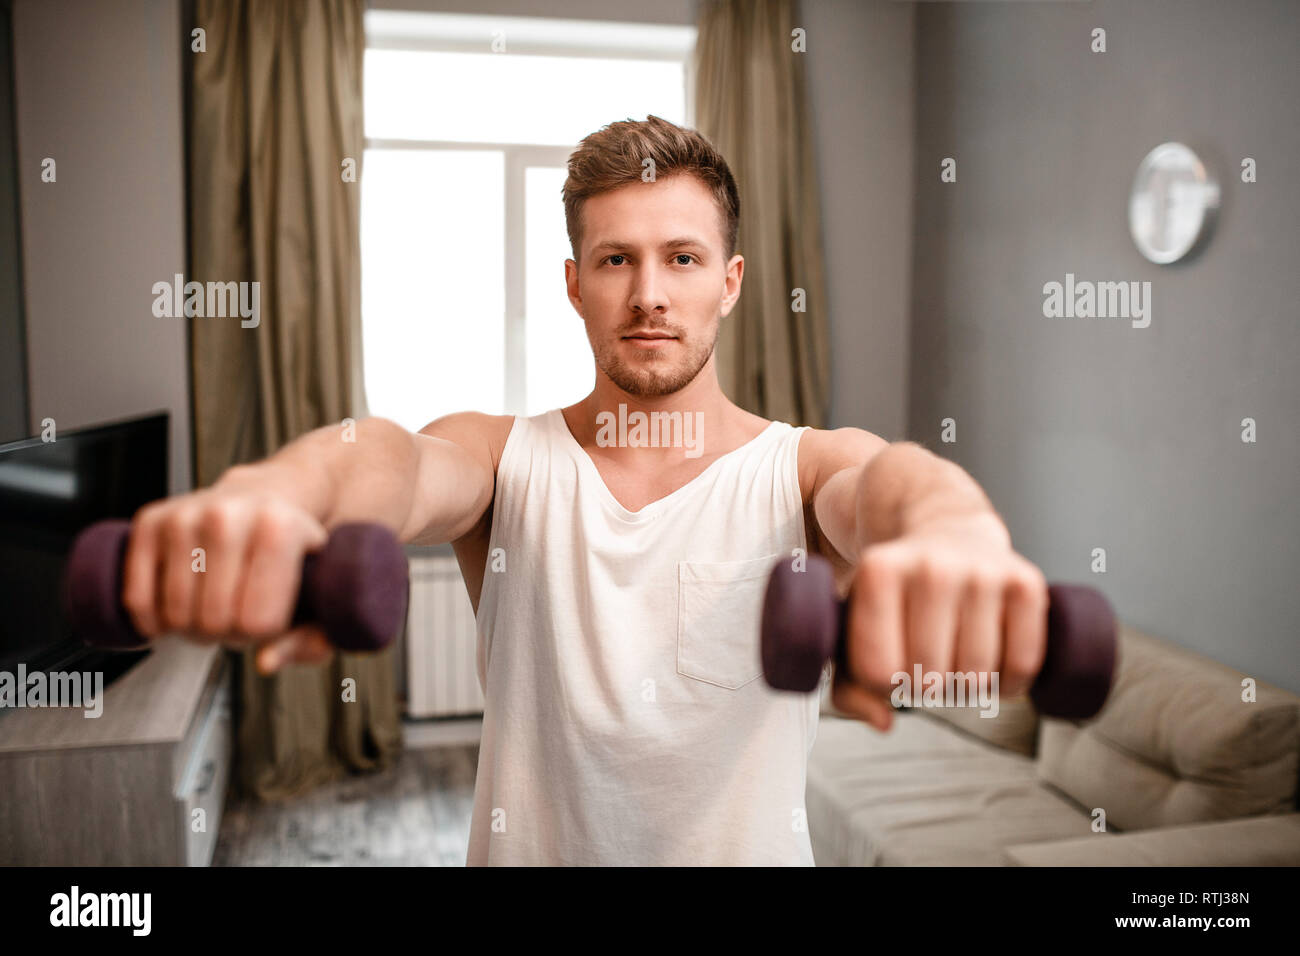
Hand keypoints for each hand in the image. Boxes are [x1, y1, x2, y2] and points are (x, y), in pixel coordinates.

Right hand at [121, 474, 336, 674]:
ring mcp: (184, 515)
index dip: (261, 634)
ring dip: (190, 628)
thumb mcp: (324, 589)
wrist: (273, 493)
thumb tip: (265, 662)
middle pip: (212, 621)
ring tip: (212, 610)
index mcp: (280, 528)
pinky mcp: (151, 520)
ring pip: (174, 613)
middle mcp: (229, 515)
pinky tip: (171, 616)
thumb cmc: (297, 548)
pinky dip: (150, 620)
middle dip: (224, 634)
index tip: (267, 616)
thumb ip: (313, 638)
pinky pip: (136, 596)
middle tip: (237, 617)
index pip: (256, 622)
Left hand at [829, 515, 1048, 730]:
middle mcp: (932, 566)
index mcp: (878, 570)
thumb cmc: (897, 594)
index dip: (882, 684)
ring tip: (954, 657)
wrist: (947, 530)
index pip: (878, 672)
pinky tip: (991, 664)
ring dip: (965, 687)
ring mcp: (983, 572)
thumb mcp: (855, 626)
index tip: (888, 663)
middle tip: (924, 661)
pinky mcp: (1027, 582)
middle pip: (927, 679)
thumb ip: (848, 685)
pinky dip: (1008, 684)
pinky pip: (1022, 665)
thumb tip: (883, 722)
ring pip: (975, 678)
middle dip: (924, 686)